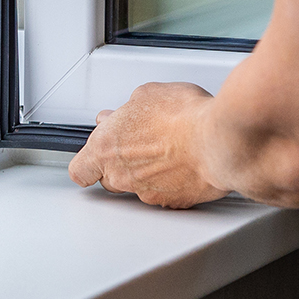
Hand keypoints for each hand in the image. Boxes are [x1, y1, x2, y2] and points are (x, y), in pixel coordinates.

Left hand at [68, 82, 227, 208]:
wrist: (218, 141)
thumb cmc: (184, 116)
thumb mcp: (149, 95)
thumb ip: (129, 109)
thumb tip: (129, 111)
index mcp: (107, 147)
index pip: (79, 170)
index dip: (86, 163)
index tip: (93, 158)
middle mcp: (122, 175)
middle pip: (109, 179)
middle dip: (120, 164)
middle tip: (138, 145)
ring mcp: (147, 192)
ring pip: (139, 187)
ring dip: (149, 173)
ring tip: (170, 150)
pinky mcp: (174, 203)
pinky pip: (167, 193)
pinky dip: (174, 182)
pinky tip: (187, 163)